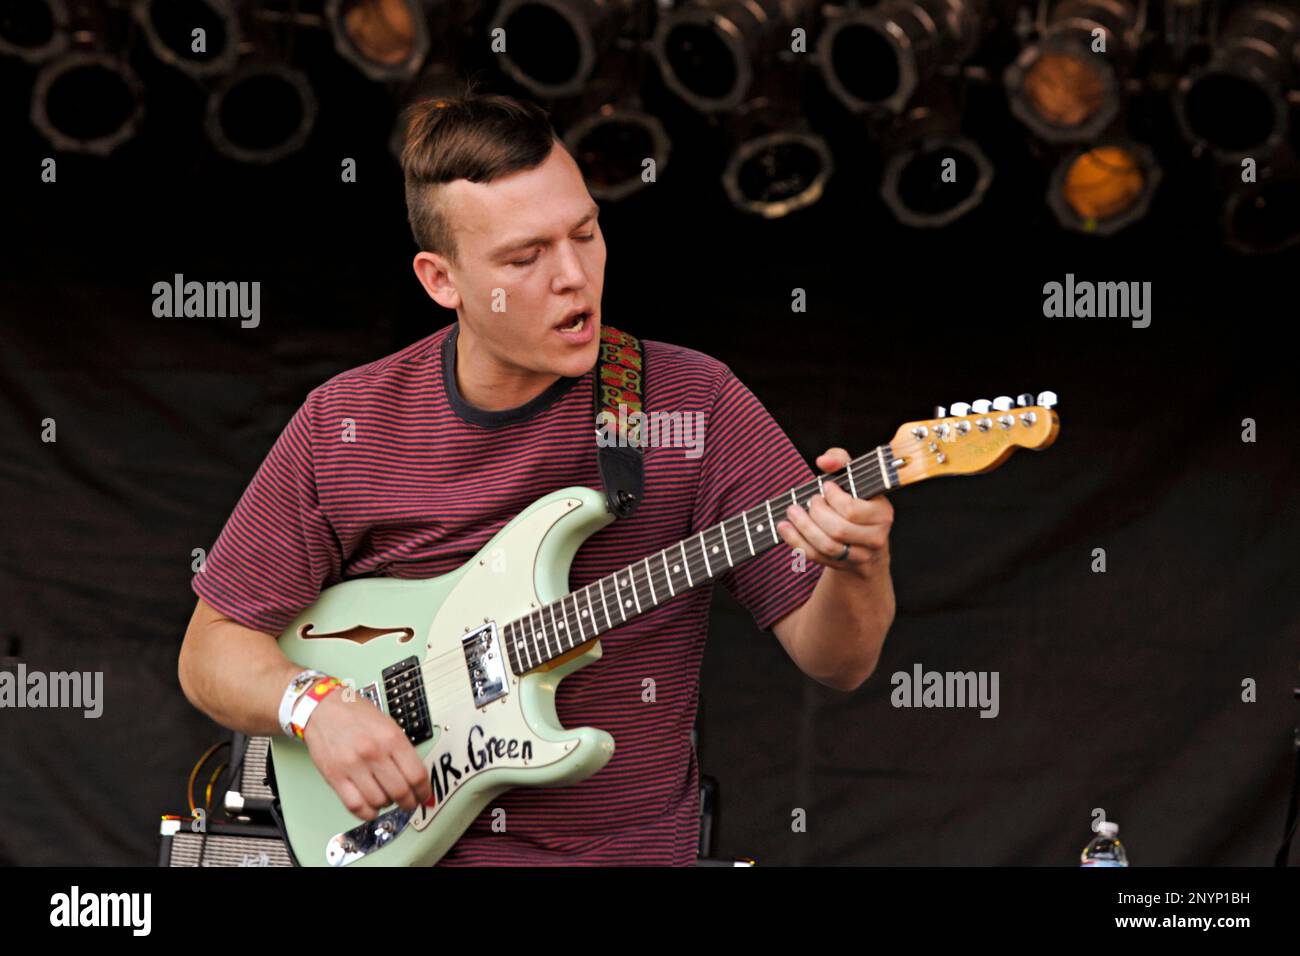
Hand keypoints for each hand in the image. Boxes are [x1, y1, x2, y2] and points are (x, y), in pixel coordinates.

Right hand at [301, 690, 432, 820]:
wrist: (323, 708)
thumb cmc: (355, 715)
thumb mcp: (388, 725)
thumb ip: (402, 751)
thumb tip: (416, 778)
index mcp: (391, 738)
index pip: (416, 775)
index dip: (424, 791)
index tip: (424, 796)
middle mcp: (373, 752)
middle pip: (400, 792)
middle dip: (409, 802)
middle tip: (409, 803)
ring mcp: (353, 766)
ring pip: (379, 801)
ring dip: (387, 805)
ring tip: (387, 798)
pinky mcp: (335, 777)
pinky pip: (356, 806)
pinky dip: (367, 812)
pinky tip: (371, 807)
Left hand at [775, 447, 893, 574]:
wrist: (865, 537)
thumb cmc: (857, 499)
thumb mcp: (854, 476)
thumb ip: (841, 460)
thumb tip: (823, 461)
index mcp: (882, 513)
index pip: (852, 510)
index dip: (833, 498)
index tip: (824, 486)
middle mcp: (875, 537)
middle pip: (839, 530)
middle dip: (816, 513)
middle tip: (809, 501)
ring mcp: (860, 555)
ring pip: (828, 546)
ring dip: (803, 528)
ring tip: (791, 512)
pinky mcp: (843, 565)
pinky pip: (817, 557)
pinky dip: (797, 542)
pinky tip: (784, 528)